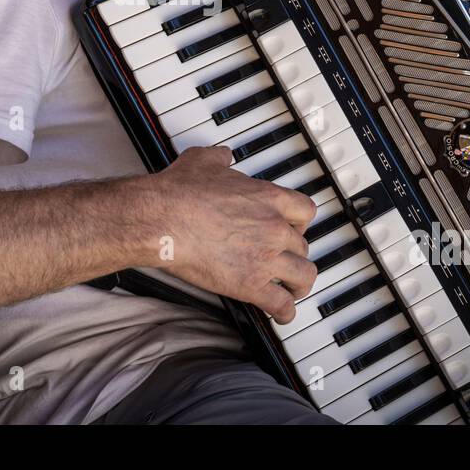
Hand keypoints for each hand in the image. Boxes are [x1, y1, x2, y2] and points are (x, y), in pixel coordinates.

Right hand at [143, 145, 317, 323]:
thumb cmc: (179, 192)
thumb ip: (220, 158)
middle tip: (283, 258)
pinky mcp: (251, 284)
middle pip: (303, 245)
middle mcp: (273, 228)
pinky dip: (285, 311)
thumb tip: (223, 156)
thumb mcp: (203, 160)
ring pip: (304, 275)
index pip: (305, 211)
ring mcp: (265, 258)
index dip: (299, 222)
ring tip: (294, 288)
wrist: (163, 220)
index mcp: (268, 198)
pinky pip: (282, 304)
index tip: (292, 227)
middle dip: (294, 253)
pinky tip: (281, 313)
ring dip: (300, 283)